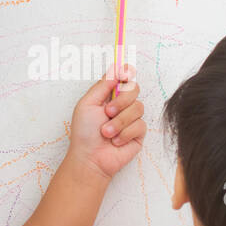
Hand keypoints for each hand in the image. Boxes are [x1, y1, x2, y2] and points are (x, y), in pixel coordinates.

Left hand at [67, 64, 145, 180]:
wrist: (90, 158)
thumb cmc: (84, 133)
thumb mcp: (87, 103)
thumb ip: (103, 85)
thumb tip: (117, 67)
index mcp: (108, 95)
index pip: (123, 77)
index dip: (127, 72)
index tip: (125, 74)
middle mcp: (121, 105)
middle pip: (134, 88)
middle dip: (122, 100)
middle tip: (107, 112)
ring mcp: (131, 119)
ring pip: (138, 107)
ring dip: (120, 122)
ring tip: (106, 133)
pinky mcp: (138, 133)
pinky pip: (140, 125)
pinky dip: (125, 133)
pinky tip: (115, 141)